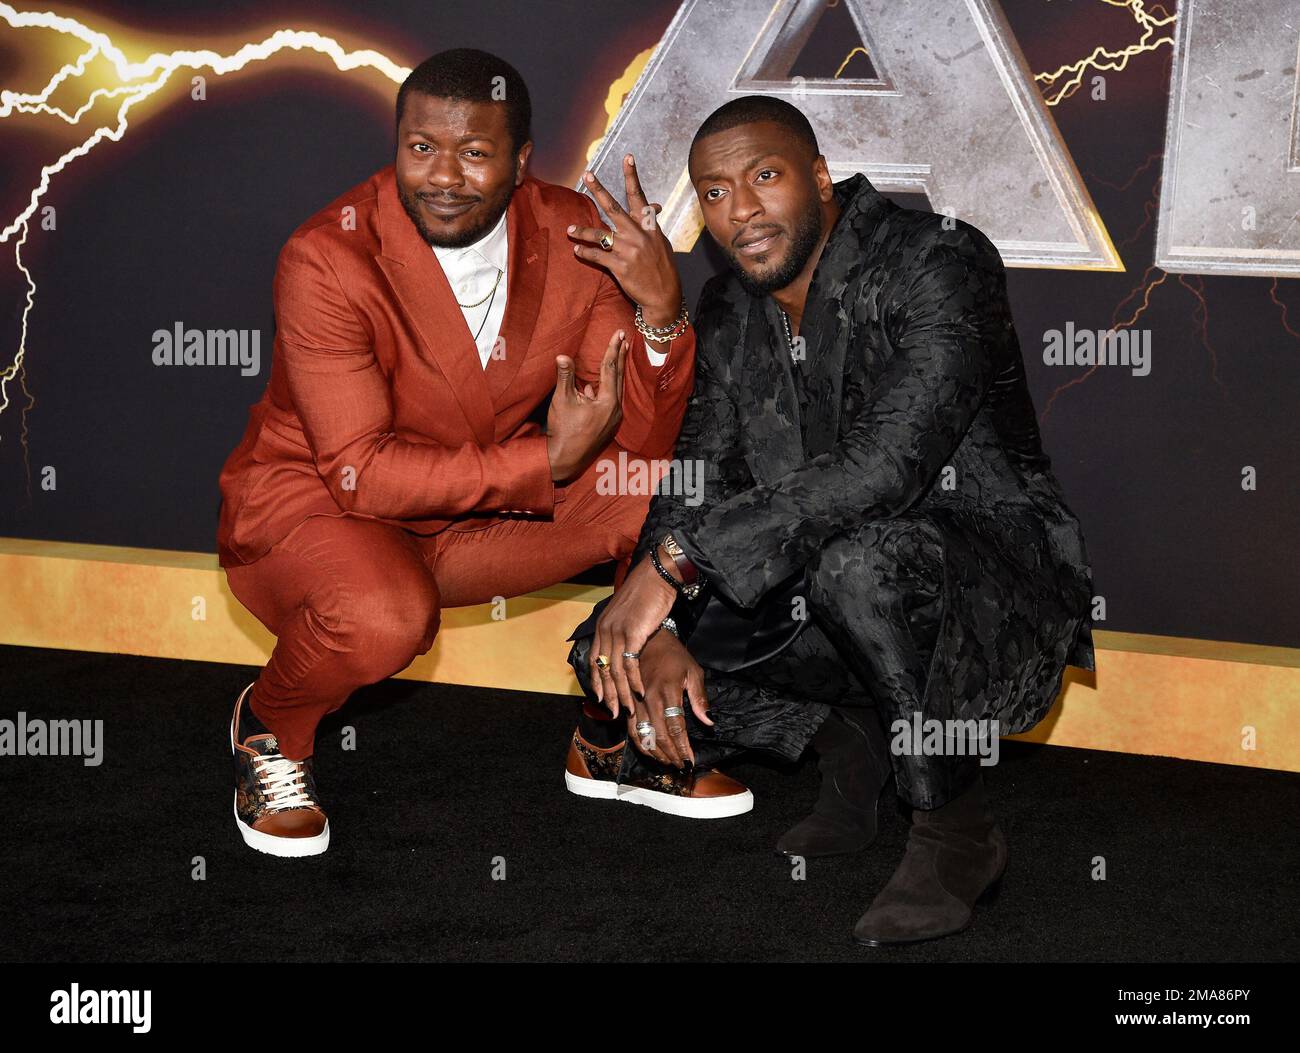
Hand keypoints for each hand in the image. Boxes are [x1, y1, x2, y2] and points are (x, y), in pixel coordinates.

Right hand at [546, 330, 625, 482]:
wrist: (565, 459)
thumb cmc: (563, 430)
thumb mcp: (562, 401)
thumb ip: (565, 377)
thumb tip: (563, 356)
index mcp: (608, 402)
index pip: (610, 369)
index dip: (612, 349)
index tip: (618, 334)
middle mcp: (616, 410)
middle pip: (619, 377)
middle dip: (620, 357)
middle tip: (623, 339)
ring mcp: (613, 419)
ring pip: (616, 389)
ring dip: (615, 372)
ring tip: (617, 355)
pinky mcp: (608, 425)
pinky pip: (610, 401)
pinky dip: (606, 389)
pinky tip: (596, 385)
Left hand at [568, 154, 683, 327]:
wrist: (664, 294)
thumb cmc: (662, 267)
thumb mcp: (660, 241)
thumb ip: (651, 223)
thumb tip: (654, 207)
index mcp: (648, 225)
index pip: (639, 196)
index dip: (632, 175)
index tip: (627, 157)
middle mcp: (637, 234)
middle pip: (614, 207)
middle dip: (598, 190)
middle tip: (586, 175)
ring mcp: (628, 250)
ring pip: (600, 234)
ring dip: (582, 231)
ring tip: (569, 230)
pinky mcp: (619, 266)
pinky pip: (597, 255)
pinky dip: (585, 252)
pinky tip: (576, 249)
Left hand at [589, 549, 678, 719]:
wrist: (656, 575)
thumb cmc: (646, 594)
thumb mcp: (628, 614)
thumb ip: (622, 631)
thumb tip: (626, 647)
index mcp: (603, 626)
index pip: (595, 661)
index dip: (598, 682)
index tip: (602, 699)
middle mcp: (605, 630)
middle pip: (603, 670)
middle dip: (608, 694)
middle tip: (615, 713)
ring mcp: (617, 632)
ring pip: (615, 671)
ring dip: (622, 693)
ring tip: (629, 709)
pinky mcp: (632, 633)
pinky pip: (630, 663)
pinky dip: (634, 680)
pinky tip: (640, 691)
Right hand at [625, 629, 711, 768]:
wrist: (648, 640)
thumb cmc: (674, 655)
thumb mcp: (693, 671)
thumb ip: (700, 698)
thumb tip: (709, 722)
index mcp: (668, 691)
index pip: (677, 727)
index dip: (683, 747)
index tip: (691, 760)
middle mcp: (649, 699)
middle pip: (660, 736)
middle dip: (671, 755)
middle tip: (681, 766)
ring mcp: (636, 702)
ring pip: (643, 736)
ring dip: (656, 753)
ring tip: (667, 763)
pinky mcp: (628, 702)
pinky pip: (631, 729)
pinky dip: (640, 744)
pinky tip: (650, 752)